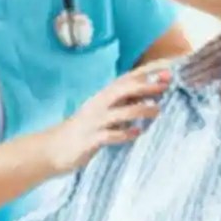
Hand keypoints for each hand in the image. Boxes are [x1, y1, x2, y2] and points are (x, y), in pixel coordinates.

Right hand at [35, 67, 170, 174]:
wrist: (53, 149)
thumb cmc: (85, 129)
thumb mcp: (105, 113)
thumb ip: (125, 104)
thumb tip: (151, 95)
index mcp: (103, 97)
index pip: (126, 80)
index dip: (146, 75)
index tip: (167, 71)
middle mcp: (98, 106)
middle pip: (123, 91)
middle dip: (145, 87)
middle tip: (165, 86)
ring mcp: (94, 122)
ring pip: (119, 112)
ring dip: (139, 110)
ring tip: (156, 111)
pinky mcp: (90, 140)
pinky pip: (109, 135)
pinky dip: (123, 133)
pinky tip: (137, 133)